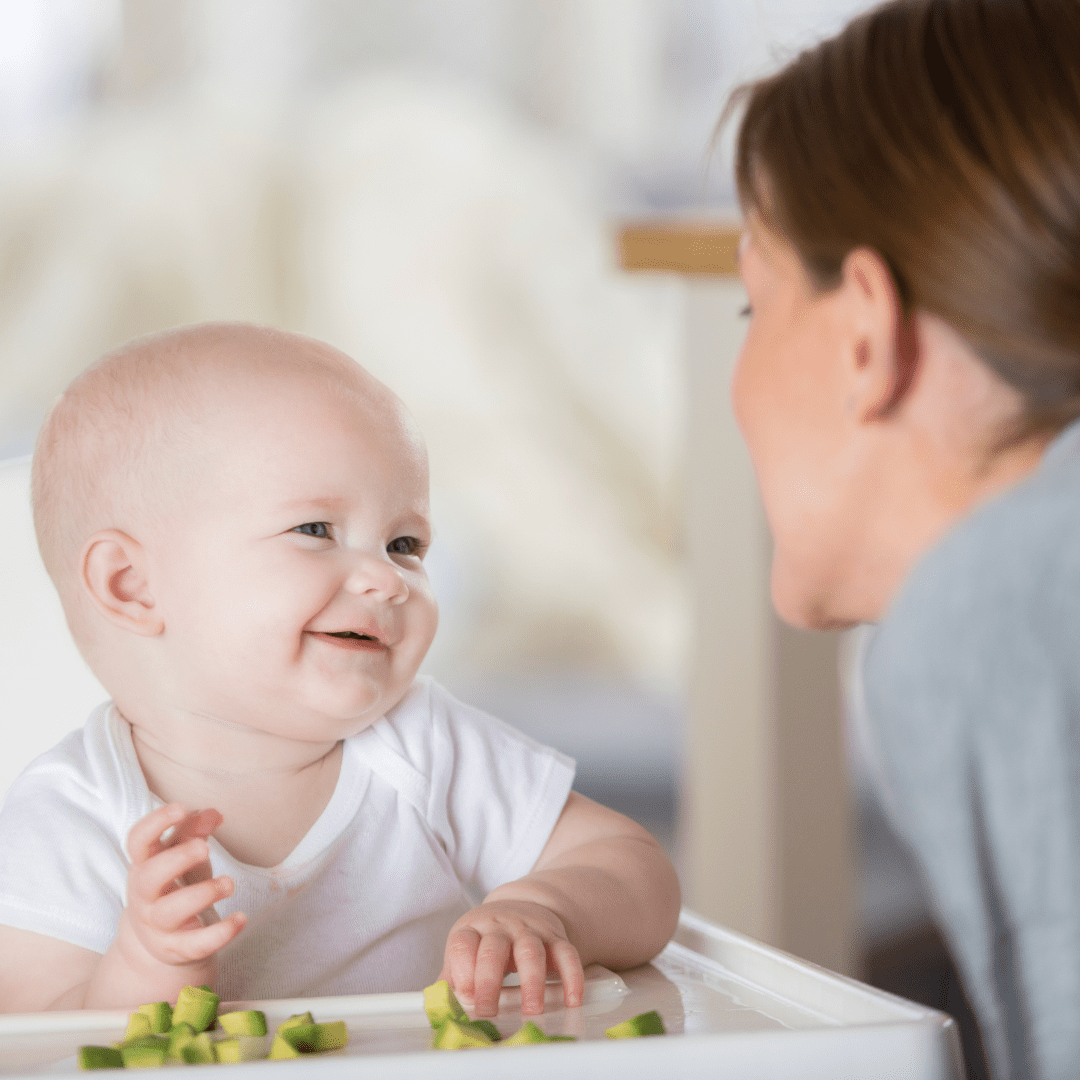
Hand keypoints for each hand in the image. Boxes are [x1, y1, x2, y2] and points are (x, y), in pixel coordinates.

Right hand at [118, 803, 244, 981]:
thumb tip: (212, 813)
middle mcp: (145, 897)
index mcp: (144, 866)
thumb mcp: (180, 858)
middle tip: (205, 847)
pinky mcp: (178, 949)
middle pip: (148, 879)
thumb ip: (194, 834)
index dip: (154, 823)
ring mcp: (159, 926)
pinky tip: (241, 918)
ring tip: (229, 883)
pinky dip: (220, 933)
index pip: (137, 842)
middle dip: (176, 860)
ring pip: (170, 912)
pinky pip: (196, 944)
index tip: (179, 808)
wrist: (159, 945)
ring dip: (202, 894)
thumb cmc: (173, 887)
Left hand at [440, 900, 583, 1016]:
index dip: (461, 969)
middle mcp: (501, 926)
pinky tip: (572, 999)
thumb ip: (452, 977)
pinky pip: (567, 954)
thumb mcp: (466, 949)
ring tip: (532, 1010)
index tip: (464, 995)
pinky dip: (572, 976)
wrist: (522, 906)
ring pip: (531, 951)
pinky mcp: (556, 938)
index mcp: (473, 928)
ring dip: (531, 982)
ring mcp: (530, 930)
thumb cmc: (488, 939)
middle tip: (488, 1012)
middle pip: (494, 949)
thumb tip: (439, 1008)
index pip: (463, 944)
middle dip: (489, 981)